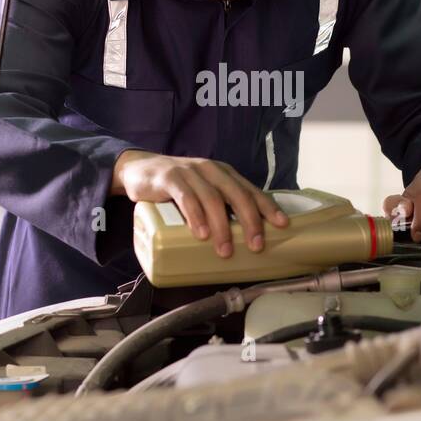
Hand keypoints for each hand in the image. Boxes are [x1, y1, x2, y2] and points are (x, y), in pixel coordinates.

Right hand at [111, 151, 288, 256]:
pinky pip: (186, 197)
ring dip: (221, 226)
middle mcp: (211, 170)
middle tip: (256, 245)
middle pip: (237, 194)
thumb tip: (241, 239)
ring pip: (212, 198)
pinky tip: (201, 233)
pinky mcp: (169, 179)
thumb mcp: (202, 192)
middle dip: (250, 220)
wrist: (139, 170)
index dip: (267, 207)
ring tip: (225, 250)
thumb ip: (219, 207)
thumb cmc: (177, 187)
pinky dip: (195, 216)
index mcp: (224, 174)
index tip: (282, 225)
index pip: (250, 190)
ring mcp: (190, 172)